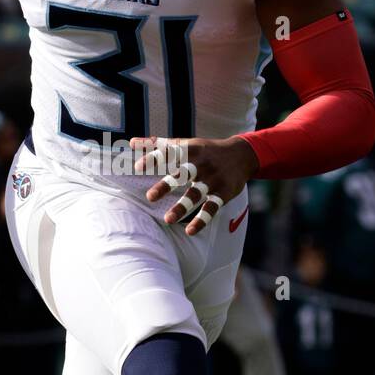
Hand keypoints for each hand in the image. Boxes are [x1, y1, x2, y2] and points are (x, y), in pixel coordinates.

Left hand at [129, 136, 257, 235]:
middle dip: (166, 186)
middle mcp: (203, 164)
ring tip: (168, 220)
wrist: (242, 154)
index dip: (154, 159)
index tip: (137, 167)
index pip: (170, 153)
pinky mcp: (223, 193)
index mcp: (191, 150)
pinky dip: (202, 220)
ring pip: (196, 194)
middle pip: (183, 174)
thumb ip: (158, 144)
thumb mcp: (186, 144)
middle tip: (149, 197)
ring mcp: (214, 180)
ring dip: (182, 207)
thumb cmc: (206, 150)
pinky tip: (190, 231)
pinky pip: (212, 208)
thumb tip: (131, 142)